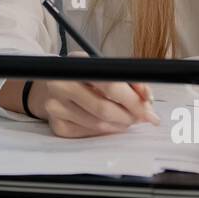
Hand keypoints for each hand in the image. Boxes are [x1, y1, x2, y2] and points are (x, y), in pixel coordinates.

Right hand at [28, 52, 158, 137]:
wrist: (50, 84)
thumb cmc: (83, 76)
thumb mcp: (103, 68)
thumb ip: (128, 79)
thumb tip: (146, 97)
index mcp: (75, 64)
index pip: (109, 84)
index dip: (132, 98)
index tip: (148, 107)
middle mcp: (60, 84)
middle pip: (104, 108)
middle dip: (129, 115)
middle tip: (141, 116)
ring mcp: (55, 107)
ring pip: (98, 124)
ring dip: (120, 124)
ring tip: (127, 119)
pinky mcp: (57, 126)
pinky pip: (89, 133)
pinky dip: (105, 131)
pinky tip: (110, 124)